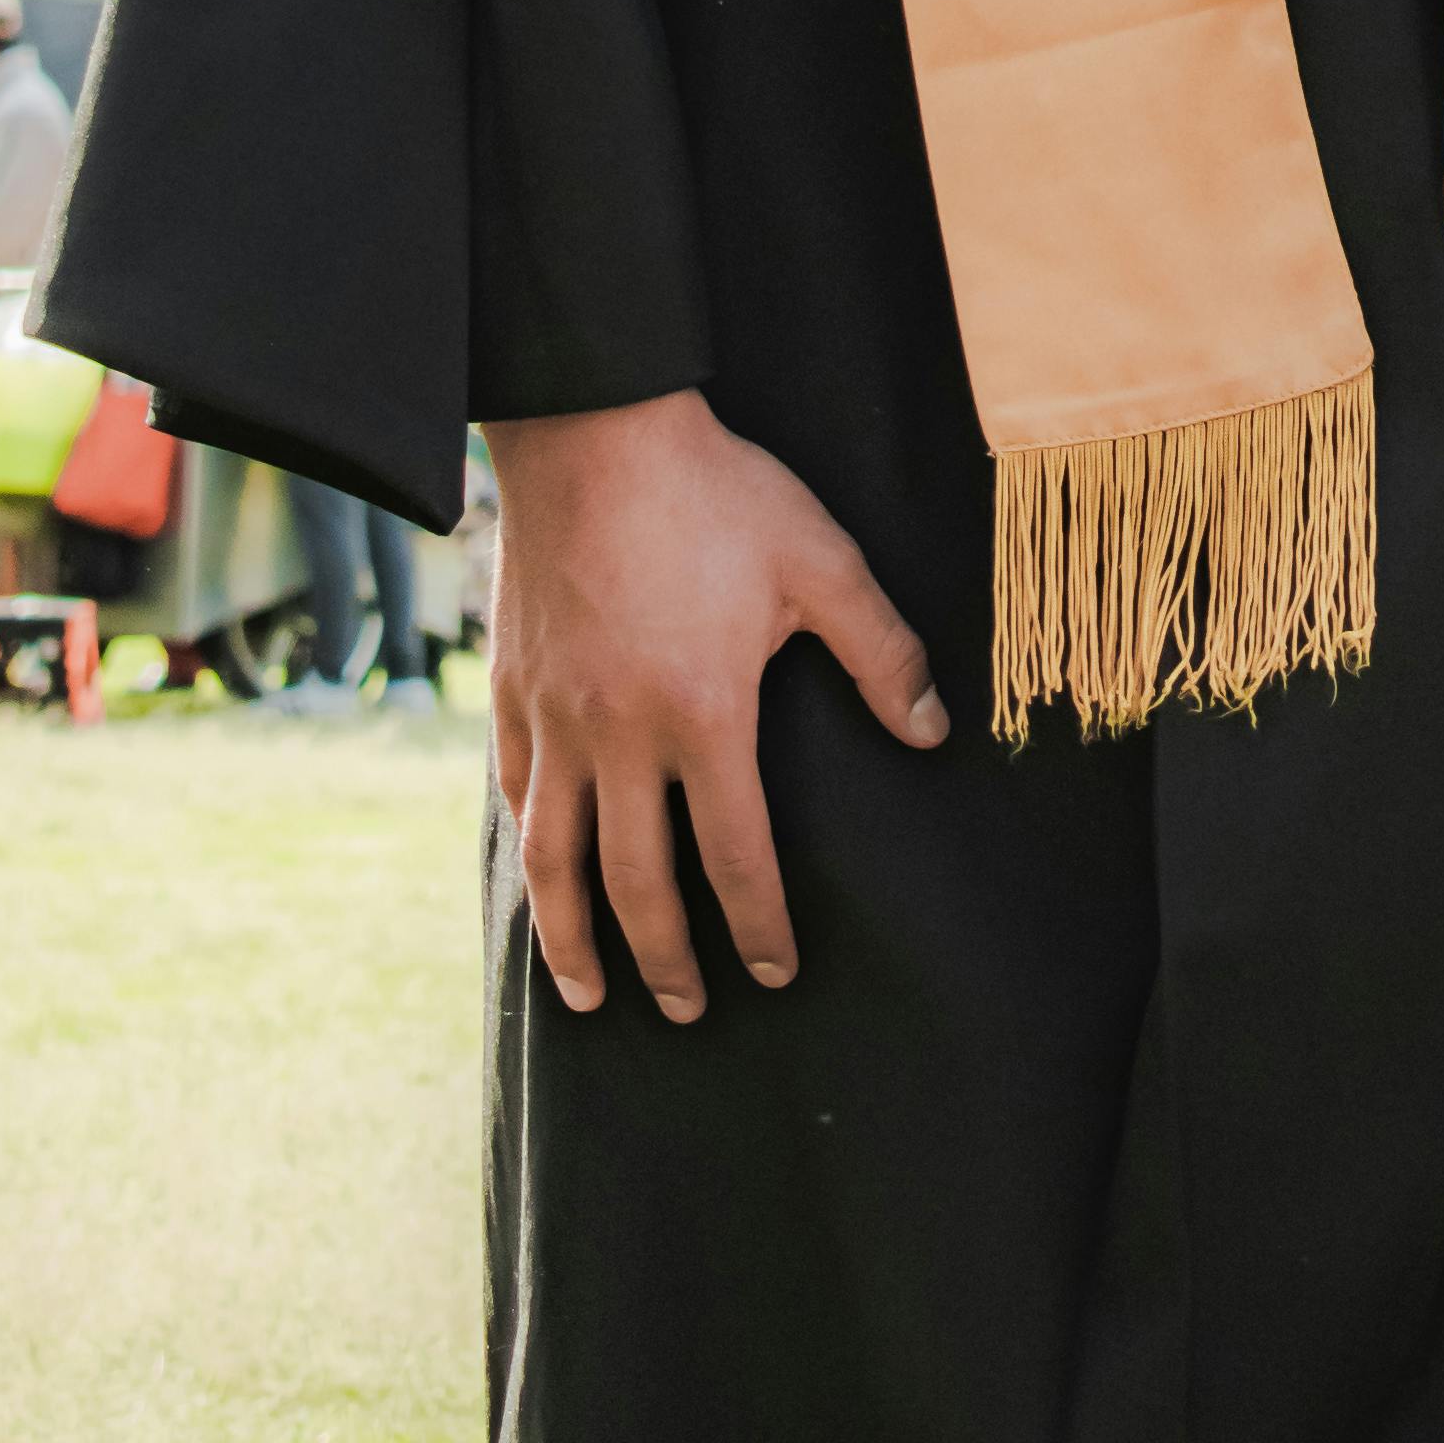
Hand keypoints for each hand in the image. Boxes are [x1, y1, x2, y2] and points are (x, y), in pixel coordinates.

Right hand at [486, 388, 944, 1022]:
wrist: (594, 430)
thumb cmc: (716, 492)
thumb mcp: (820, 560)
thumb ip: (881, 651)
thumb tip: (931, 732)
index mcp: (703, 715)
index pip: (735, 858)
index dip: (758, 927)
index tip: (776, 975)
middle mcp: (620, 738)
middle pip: (639, 886)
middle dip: (669, 962)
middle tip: (691, 1012)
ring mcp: (556, 722)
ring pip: (558, 864)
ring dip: (576, 942)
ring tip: (592, 999)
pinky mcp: (512, 694)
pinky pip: (516, 800)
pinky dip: (530, 858)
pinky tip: (545, 883)